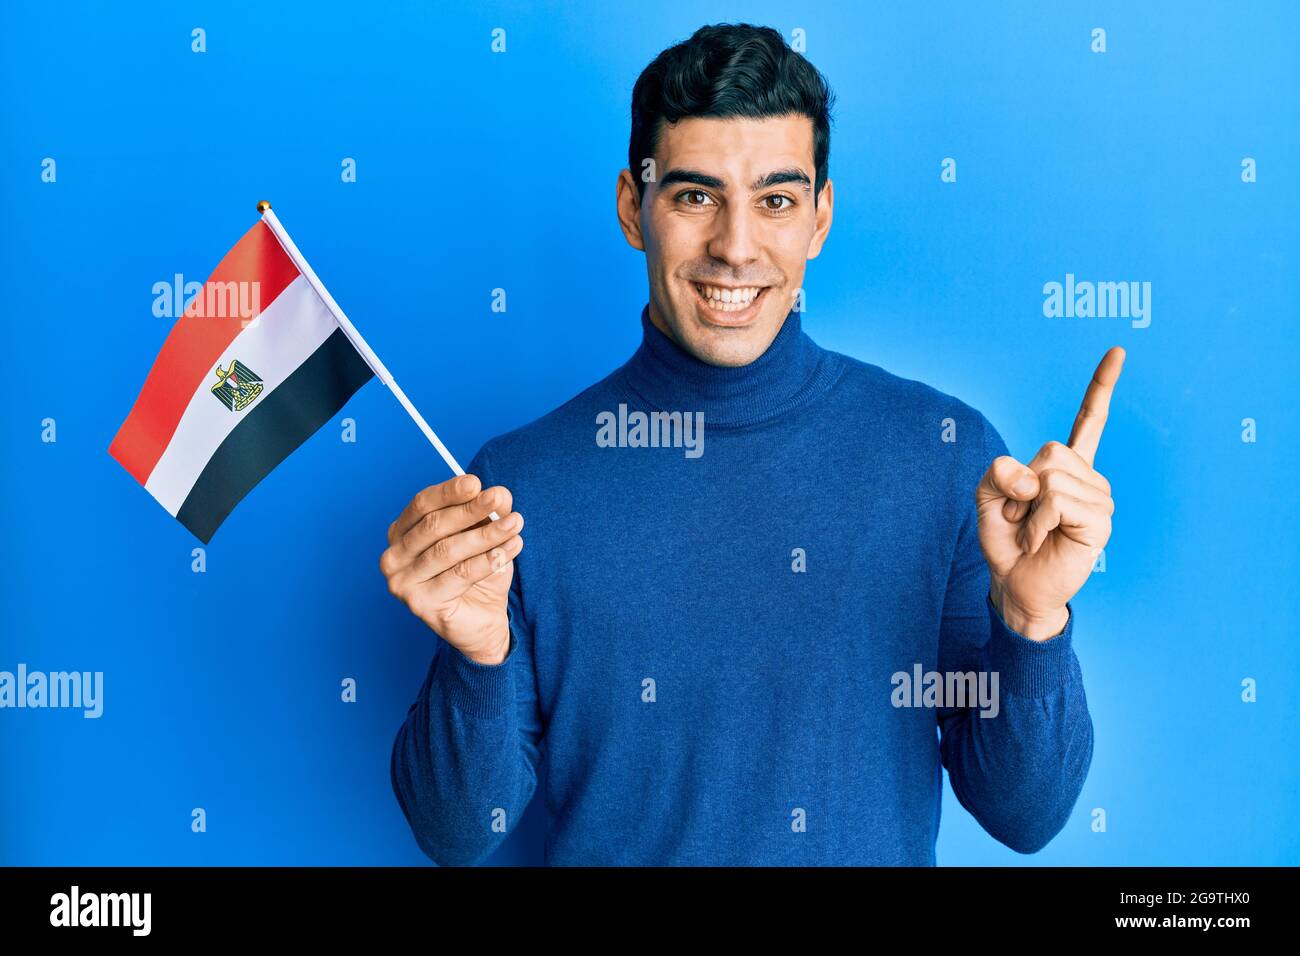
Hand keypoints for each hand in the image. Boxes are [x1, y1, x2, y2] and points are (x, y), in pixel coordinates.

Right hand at [379, 474, 523, 663]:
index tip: (476, 482)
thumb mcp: (484, 536)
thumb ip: (488, 513)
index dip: (449, 492)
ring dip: (486, 534)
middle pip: (433, 525)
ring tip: (515, 524)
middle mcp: (394, 556)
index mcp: (402, 533)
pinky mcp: (421, 604)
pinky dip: (488, 560)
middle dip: (470, 509)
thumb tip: (499, 494)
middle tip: (499, 498)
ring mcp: (402, 582)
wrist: (482, 621)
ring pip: (448, 550)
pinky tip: (510, 549)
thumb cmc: (477, 573)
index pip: (422, 504)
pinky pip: (460, 574)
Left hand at [975, 347, 1124, 639]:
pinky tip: (1044, 539)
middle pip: (1049, 450)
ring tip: (1035, 530)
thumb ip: (998, 473)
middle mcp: (1089, 478)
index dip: (1101, 386)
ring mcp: (1099, 499)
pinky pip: (1056, 502)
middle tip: (1023, 514)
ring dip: (1028, 507)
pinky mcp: (1100, 521)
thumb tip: (1033, 477)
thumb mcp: (987, 497)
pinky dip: (1038, 522)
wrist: (1016, 584)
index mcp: (1067, 466)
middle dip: (1021, 484)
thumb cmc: (1006, 541)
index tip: (1118, 351)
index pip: (1089, 420)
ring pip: (1051, 476)